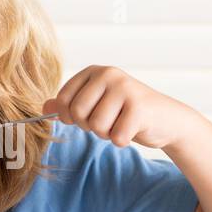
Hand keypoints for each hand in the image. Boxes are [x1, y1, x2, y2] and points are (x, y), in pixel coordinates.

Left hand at [42, 65, 191, 150]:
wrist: (166, 119)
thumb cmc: (126, 112)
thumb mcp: (95, 104)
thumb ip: (69, 105)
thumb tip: (44, 108)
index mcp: (93, 72)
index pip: (63, 100)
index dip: (69, 117)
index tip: (85, 116)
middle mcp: (108, 75)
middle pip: (78, 113)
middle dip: (90, 126)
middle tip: (108, 120)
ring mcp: (125, 89)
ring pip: (97, 127)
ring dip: (107, 133)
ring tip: (121, 123)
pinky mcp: (139, 108)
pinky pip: (116, 137)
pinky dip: (122, 140)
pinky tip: (133, 129)